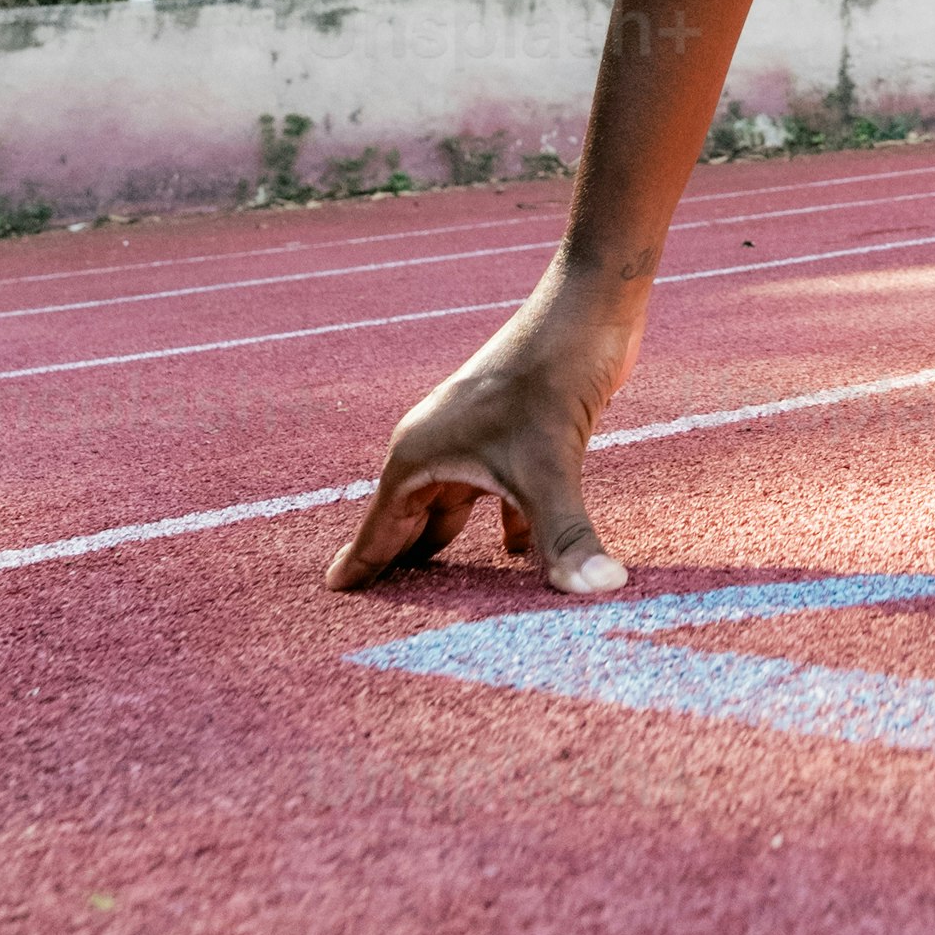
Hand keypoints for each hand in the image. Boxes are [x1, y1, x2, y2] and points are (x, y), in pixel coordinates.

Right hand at [324, 280, 643, 596]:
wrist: (588, 308)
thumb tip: (602, 592)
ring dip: (451, 550)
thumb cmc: (551, 374)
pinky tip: (514, 559)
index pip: (379, 529)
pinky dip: (505, 529)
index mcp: (420, 456)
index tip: (331, 602)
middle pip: (410, 525)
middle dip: (402, 571)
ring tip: (444, 603)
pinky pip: (499, 498)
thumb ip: (564, 538)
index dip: (359, 568)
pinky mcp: (516, 436)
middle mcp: (438, 449)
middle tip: (384, 626)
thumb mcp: (551, 467)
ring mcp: (476, 441)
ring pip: (453, 510)